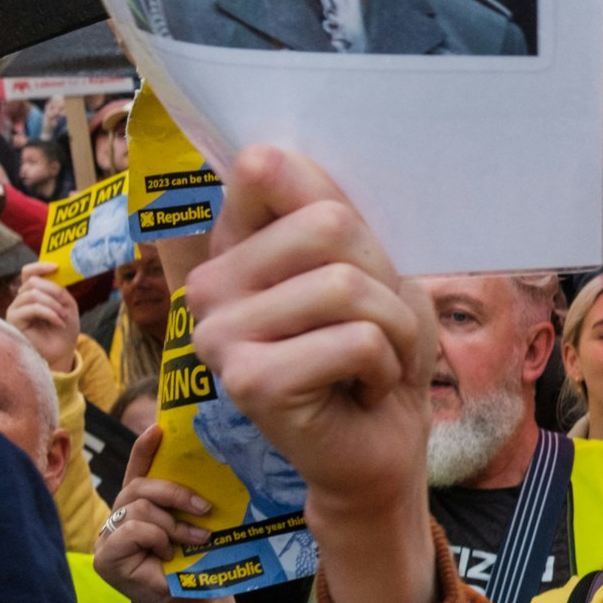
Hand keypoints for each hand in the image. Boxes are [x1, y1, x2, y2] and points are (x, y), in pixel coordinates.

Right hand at [6, 262, 81, 372]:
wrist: (61, 351)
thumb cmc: (63, 329)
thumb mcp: (67, 305)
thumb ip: (59, 289)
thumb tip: (52, 276)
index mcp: (33, 292)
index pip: (28, 272)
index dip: (40, 266)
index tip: (56, 267)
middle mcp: (21, 299)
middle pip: (33, 282)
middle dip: (54, 292)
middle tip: (66, 306)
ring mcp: (15, 309)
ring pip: (33, 295)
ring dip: (53, 305)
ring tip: (63, 317)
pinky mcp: (14, 320)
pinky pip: (32, 308)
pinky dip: (49, 313)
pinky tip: (58, 322)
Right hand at [88, 427, 214, 602]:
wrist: (194, 601)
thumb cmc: (195, 563)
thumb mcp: (194, 524)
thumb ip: (187, 501)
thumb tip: (206, 468)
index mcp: (140, 507)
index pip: (138, 471)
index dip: (145, 449)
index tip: (159, 429)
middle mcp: (119, 517)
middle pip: (139, 487)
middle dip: (175, 494)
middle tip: (204, 509)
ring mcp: (107, 536)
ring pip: (138, 507)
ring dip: (171, 524)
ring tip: (192, 540)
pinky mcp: (104, 555)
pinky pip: (131, 529)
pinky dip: (155, 539)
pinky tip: (166, 555)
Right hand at [188, 147, 436, 602]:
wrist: (379, 448)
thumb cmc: (376, 355)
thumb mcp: (368, 266)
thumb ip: (325, 211)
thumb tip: (263, 153)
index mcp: (231, 248)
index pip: (269, 169)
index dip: (337, 206)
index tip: (354, 256)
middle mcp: (208, 286)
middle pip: (328, 226)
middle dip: (385, 279)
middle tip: (379, 328)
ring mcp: (220, 336)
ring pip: (347, 286)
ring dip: (394, 329)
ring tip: (376, 362)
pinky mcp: (251, 381)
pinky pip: (356, 340)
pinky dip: (386, 365)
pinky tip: (362, 391)